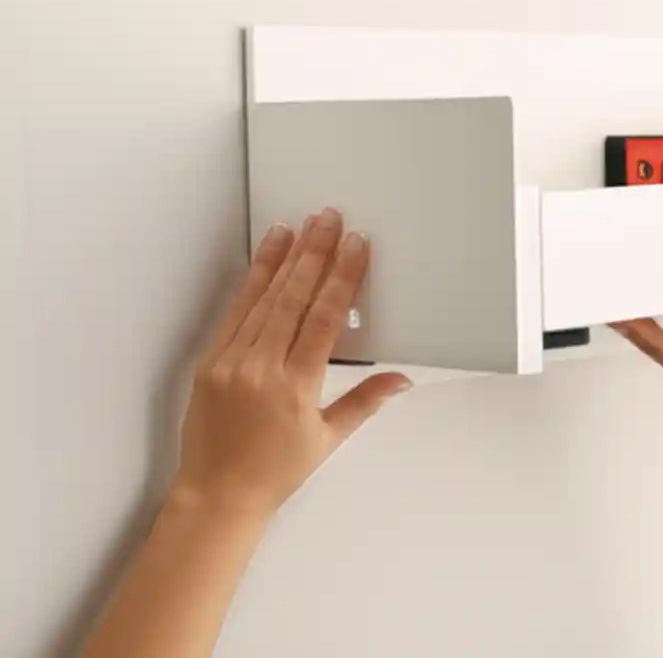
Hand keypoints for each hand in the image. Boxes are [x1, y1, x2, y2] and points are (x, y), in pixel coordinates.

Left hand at [169, 208, 410, 518]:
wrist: (217, 495)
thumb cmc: (273, 472)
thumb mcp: (328, 438)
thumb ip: (365, 401)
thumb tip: (401, 380)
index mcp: (296, 386)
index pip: (324, 317)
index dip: (342, 276)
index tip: (355, 246)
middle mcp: (261, 368)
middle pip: (293, 297)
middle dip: (315, 253)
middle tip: (328, 218)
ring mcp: (232, 362)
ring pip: (262, 299)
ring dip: (282, 259)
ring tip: (298, 226)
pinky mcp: (210, 361)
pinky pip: (235, 313)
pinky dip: (251, 283)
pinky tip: (263, 259)